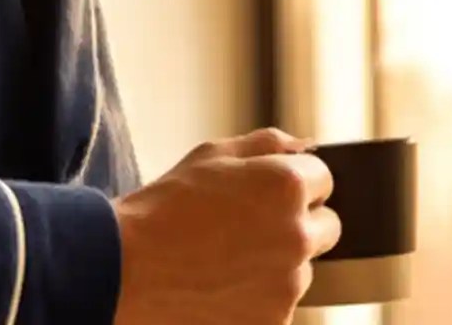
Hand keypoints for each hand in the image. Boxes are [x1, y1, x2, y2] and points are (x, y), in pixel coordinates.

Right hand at [112, 128, 340, 324]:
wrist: (124, 268)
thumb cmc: (163, 208)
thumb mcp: (211, 155)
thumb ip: (267, 144)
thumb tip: (303, 145)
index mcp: (286, 186)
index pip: (324, 178)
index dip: (296, 181)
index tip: (268, 192)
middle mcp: (297, 235)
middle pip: (327, 227)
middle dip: (299, 222)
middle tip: (250, 226)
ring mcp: (288, 284)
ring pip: (302, 268)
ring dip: (278, 263)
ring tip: (226, 259)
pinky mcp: (273, 321)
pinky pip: (281, 303)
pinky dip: (259, 296)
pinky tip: (222, 284)